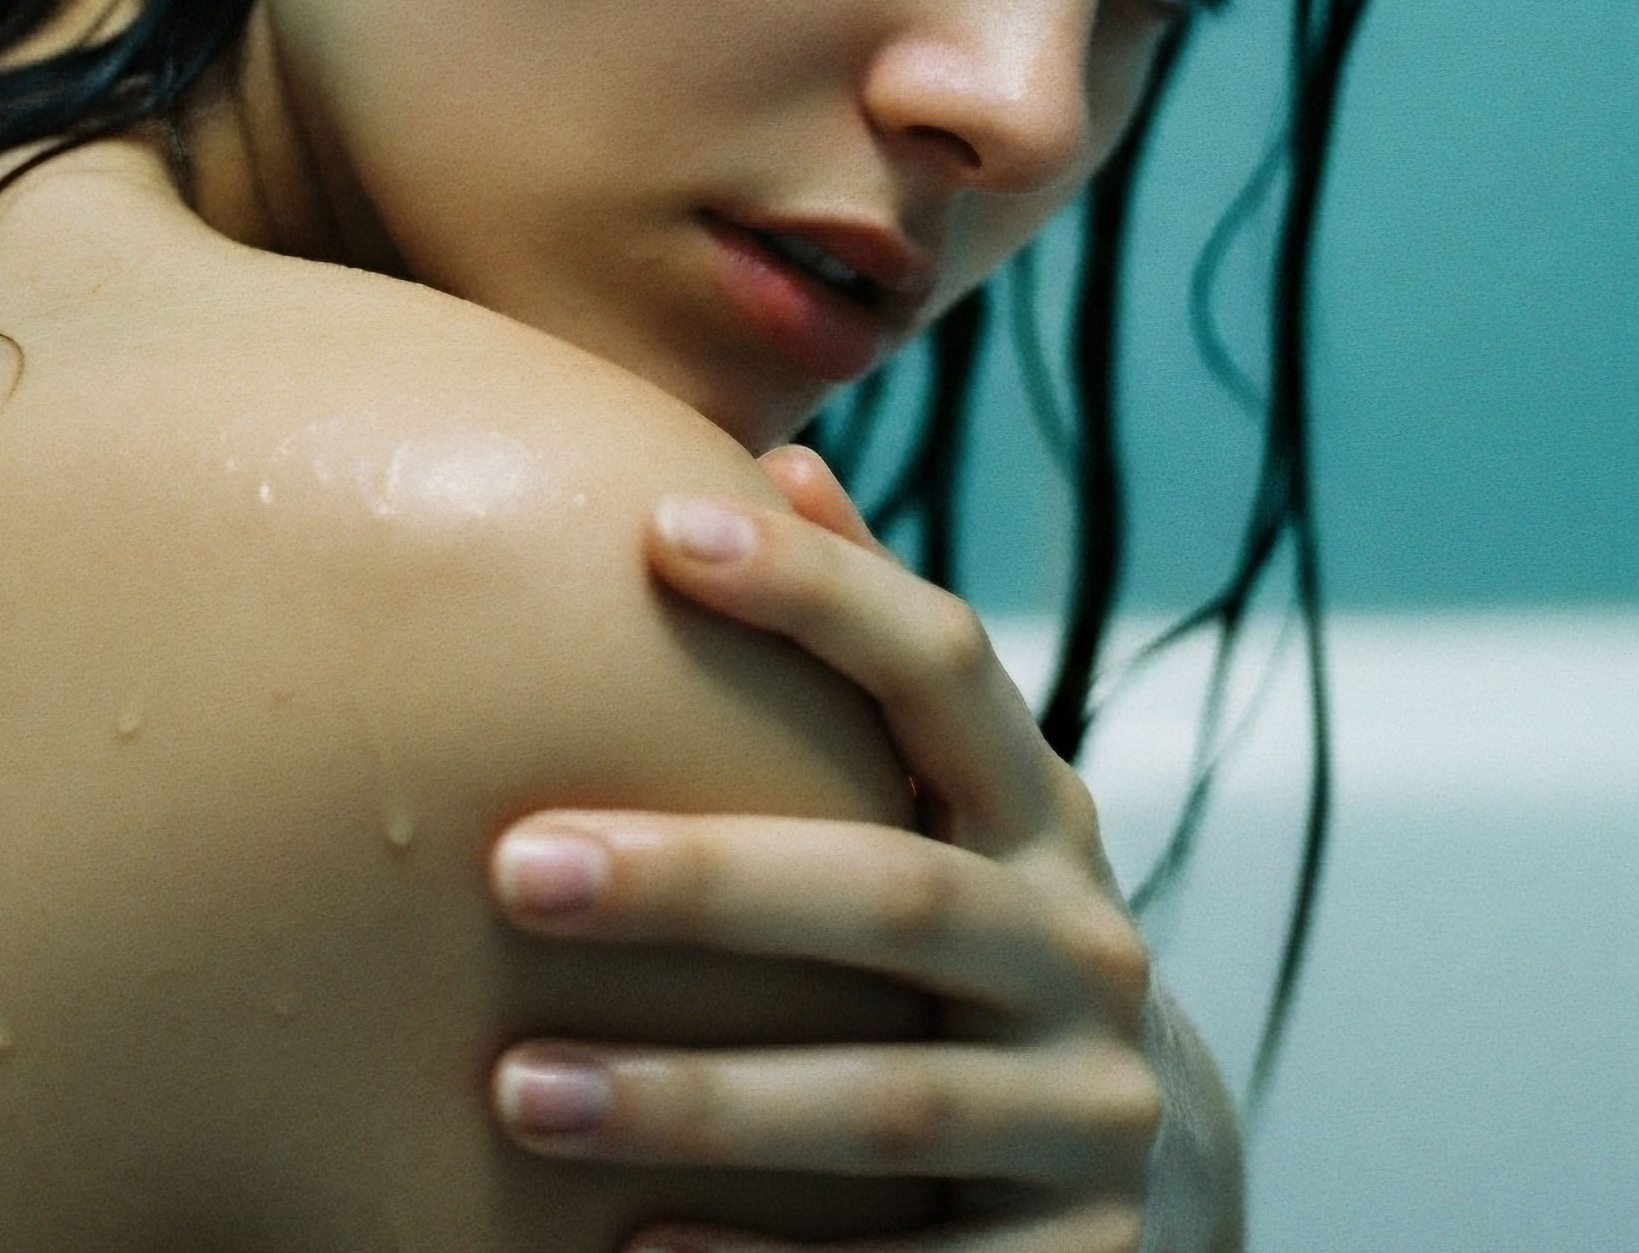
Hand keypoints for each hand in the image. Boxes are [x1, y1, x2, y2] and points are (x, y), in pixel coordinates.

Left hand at [484, 446, 1243, 1252]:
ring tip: (519, 1090)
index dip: (817, 595)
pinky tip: (630, 1252)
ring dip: (696, 1096)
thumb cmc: (968, 963)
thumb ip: (876, 671)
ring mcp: (1088, 1121)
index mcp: (1043, 822)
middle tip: (509, 867)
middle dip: (699, 882)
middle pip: (894, 900)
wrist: (1129, 1205)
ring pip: (888, 1106)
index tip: (657, 532)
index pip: (947, 671)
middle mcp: (1086, 957)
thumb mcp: (956, 817)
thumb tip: (781, 464)